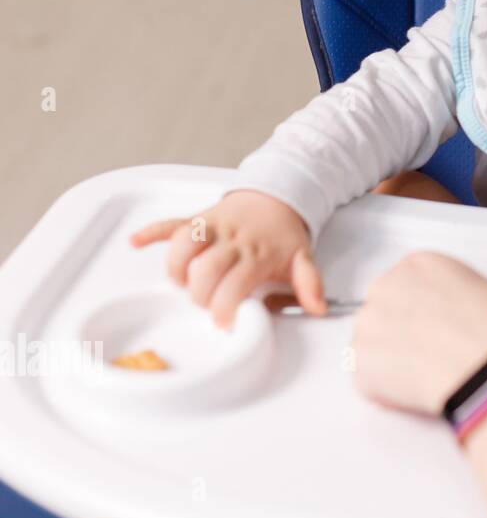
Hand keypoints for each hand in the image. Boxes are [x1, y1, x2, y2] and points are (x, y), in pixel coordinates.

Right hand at [129, 190, 325, 327]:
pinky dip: (152, 231)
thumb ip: (310, 284)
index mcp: (257, 253)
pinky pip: (172, 222)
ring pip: (186, 242)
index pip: (235, 283)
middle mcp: (233, 239)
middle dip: (200, 294)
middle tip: (204, 305)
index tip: (222, 323)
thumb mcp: (303, 258)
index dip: (224, 306)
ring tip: (180, 284)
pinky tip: (135, 242)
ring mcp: (214, 226)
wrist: (279, 194)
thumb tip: (318, 308)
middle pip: (206, 268)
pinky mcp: (199, 217)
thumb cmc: (284, 234)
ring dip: (176, 267)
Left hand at [352, 252, 486, 415]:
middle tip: (430, 349)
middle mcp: (387, 288)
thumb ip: (477, 294)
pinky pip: (368, 378)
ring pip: (374, 344)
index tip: (435, 321)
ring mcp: (369, 326)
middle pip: (386, 310)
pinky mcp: (360, 364)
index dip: (426, 307)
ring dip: (393, 358)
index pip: (411, 283)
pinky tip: (415, 389)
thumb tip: (481, 308)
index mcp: (419, 264)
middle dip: (404, 330)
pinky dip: (387, 388)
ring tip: (425, 373)